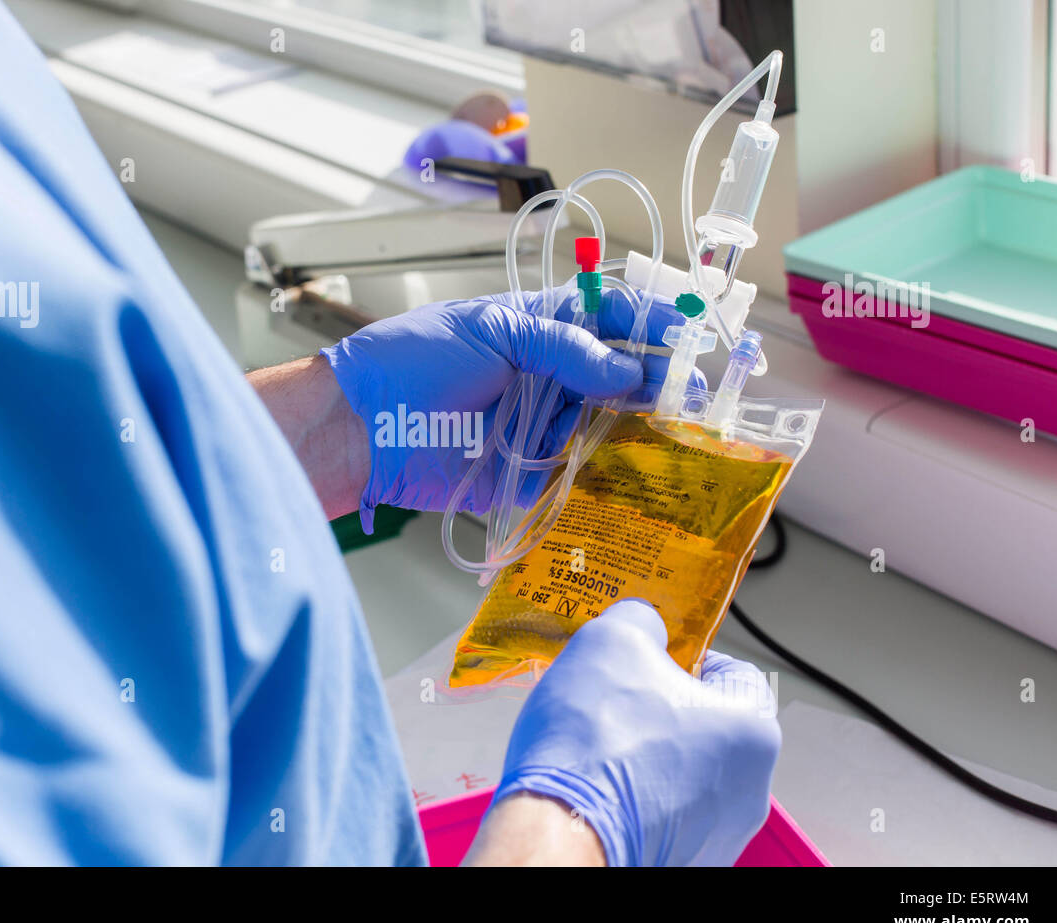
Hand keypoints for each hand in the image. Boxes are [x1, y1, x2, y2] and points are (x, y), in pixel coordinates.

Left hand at [320, 288, 700, 531]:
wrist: (363, 426)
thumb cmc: (413, 361)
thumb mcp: (493, 330)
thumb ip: (565, 347)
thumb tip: (627, 371)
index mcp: (535, 327)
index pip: (607, 316)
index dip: (649, 321)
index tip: (688, 332)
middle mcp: (544, 374)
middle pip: (616, 373)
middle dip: (657, 377)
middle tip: (693, 390)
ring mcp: (538, 423)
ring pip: (604, 421)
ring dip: (636, 423)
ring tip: (672, 424)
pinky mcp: (527, 472)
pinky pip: (576, 471)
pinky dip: (605, 469)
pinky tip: (637, 464)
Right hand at [491, 599, 780, 865]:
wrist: (560, 833)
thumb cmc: (593, 747)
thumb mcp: (610, 641)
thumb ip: (640, 621)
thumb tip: (643, 625)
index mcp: (752, 731)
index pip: (737, 672)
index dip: (689, 658)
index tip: (653, 659)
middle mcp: (749, 790)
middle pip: (708, 726)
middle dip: (662, 710)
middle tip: (615, 700)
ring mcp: (717, 834)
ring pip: (684, 774)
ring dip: (648, 757)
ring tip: (599, 748)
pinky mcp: (684, 861)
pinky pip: (662, 815)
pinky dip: (635, 800)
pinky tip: (598, 788)